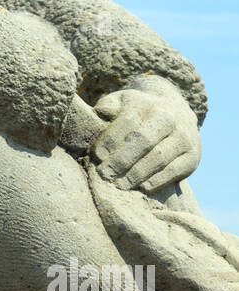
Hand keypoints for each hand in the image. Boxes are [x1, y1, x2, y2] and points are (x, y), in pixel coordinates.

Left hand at [91, 78, 200, 192]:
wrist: (176, 112)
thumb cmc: (139, 111)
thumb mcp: (122, 102)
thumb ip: (109, 105)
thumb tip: (101, 112)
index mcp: (148, 103)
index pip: (128, 122)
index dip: (111, 140)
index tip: (97, 156)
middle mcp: (170, 117)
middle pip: (144, 141)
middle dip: (122, 160)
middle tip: (105, 174)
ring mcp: (184, 137)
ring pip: (159, 158)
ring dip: (137, 174)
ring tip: (120, 185)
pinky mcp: (193, 156)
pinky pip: (174, 171)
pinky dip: (157, 181)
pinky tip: (142, 188)